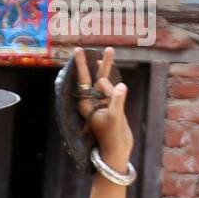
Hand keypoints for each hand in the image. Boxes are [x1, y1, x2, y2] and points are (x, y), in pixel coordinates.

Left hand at [74, 46, 132, 170]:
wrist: (118, 149)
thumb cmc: (112, 136)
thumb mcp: (115, 117)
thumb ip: (116, 100)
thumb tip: (121, 85)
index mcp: (87, 105)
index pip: (83, 82)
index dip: (81, 66)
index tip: (77, 52)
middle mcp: (92, 102)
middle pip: (93, 78)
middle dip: (93, 62)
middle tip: (82, 47)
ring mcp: (102, 103)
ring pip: (104, 81)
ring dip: (106, 66)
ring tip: (109, 50)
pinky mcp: (111, 105)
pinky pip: (111, 88)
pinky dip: (110, 79)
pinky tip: (108, 70)